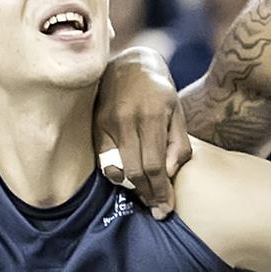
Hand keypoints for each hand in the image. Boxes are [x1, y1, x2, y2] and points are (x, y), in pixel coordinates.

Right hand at [94, 47, 191, 215]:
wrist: (130, 63)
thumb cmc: (159, 92)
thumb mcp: (177, 112)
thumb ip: (177, 144)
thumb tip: (167, 175)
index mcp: (152, 115)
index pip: (154, 165)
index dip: (160, 191)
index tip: (165, 208)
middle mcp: (126, 119)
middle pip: (133, 171)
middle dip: (146, 195)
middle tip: (156, 209)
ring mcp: (106, 122)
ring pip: (115, 169)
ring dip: (130, 189)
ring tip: (143, 196)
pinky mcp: (93, 125)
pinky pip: (102, 160)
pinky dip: (115, 175)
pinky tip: (127, 180)